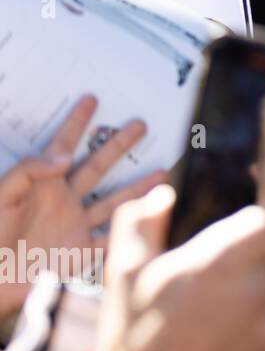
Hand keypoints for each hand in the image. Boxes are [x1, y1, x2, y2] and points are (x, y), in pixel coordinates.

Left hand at [0, 95, 164, 318]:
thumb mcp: (1, 196)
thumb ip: (28, 171)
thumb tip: (65, 157)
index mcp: (43, 185)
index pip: (63, 146)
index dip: (76, 123)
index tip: (91, 99)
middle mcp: (63, 200)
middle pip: (97, 166)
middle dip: (118, 144)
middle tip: (140, 123)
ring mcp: (75, 224)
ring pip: (114, 199)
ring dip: (138, 185)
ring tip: (162, 170)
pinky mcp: (81, 250)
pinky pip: (113, 236)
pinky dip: (135, 227)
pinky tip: (154, 215)